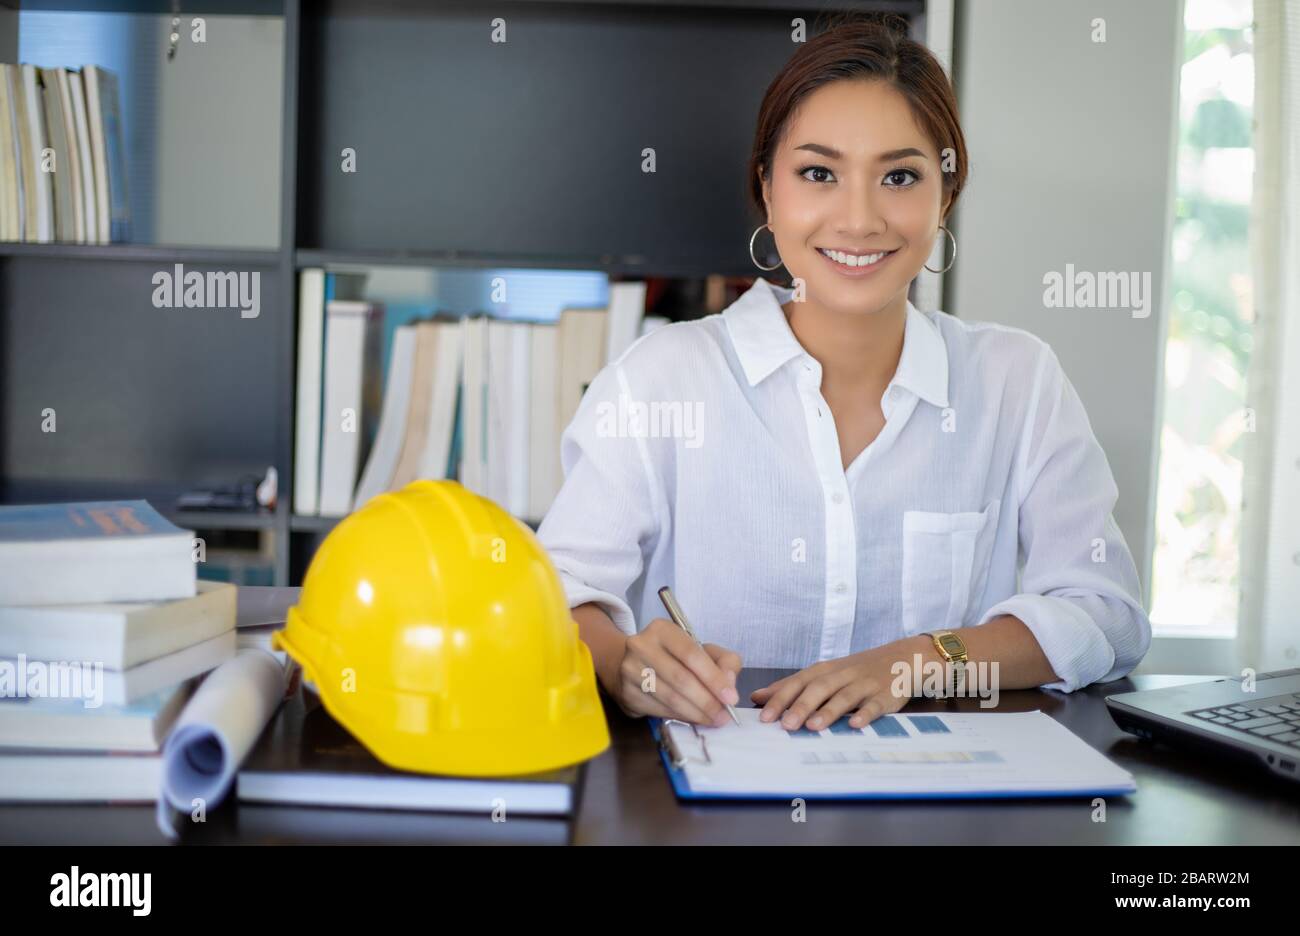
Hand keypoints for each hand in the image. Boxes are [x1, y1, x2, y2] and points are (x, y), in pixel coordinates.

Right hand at [611, 617, 741, 725]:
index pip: (691, 654)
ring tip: (712, 720)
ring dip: (695, 713)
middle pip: (680, 678)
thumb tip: (729, 683)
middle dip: (707, 701)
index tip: (730, 698)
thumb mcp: (702, 649)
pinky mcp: (627, 693)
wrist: (632, 664)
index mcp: (662, 630)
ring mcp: (630, 670)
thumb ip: (723, 661)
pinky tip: (692, 718)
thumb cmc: (674, 656)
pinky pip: (659, 710)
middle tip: (723, 716)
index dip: (713, 678)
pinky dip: (680, 717)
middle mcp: (641, 646)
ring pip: (670, 698)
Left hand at [749, 643, 911, 730]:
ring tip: (813, 726)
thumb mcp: (824, 674)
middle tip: (785, 725)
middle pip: (818, 688)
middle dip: (800, 706)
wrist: (902, 658)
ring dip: (828, 711)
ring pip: (844, 696)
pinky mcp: (885, 695)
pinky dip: (865, 714)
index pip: (798, 682)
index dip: (781, 698)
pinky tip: (855, 725)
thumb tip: (758, 696)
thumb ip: (793, 686)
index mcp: (825, 670)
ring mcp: (864, 684)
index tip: (764, 716)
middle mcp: (842, 674)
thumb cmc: (857, 671)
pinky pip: (874, 705)